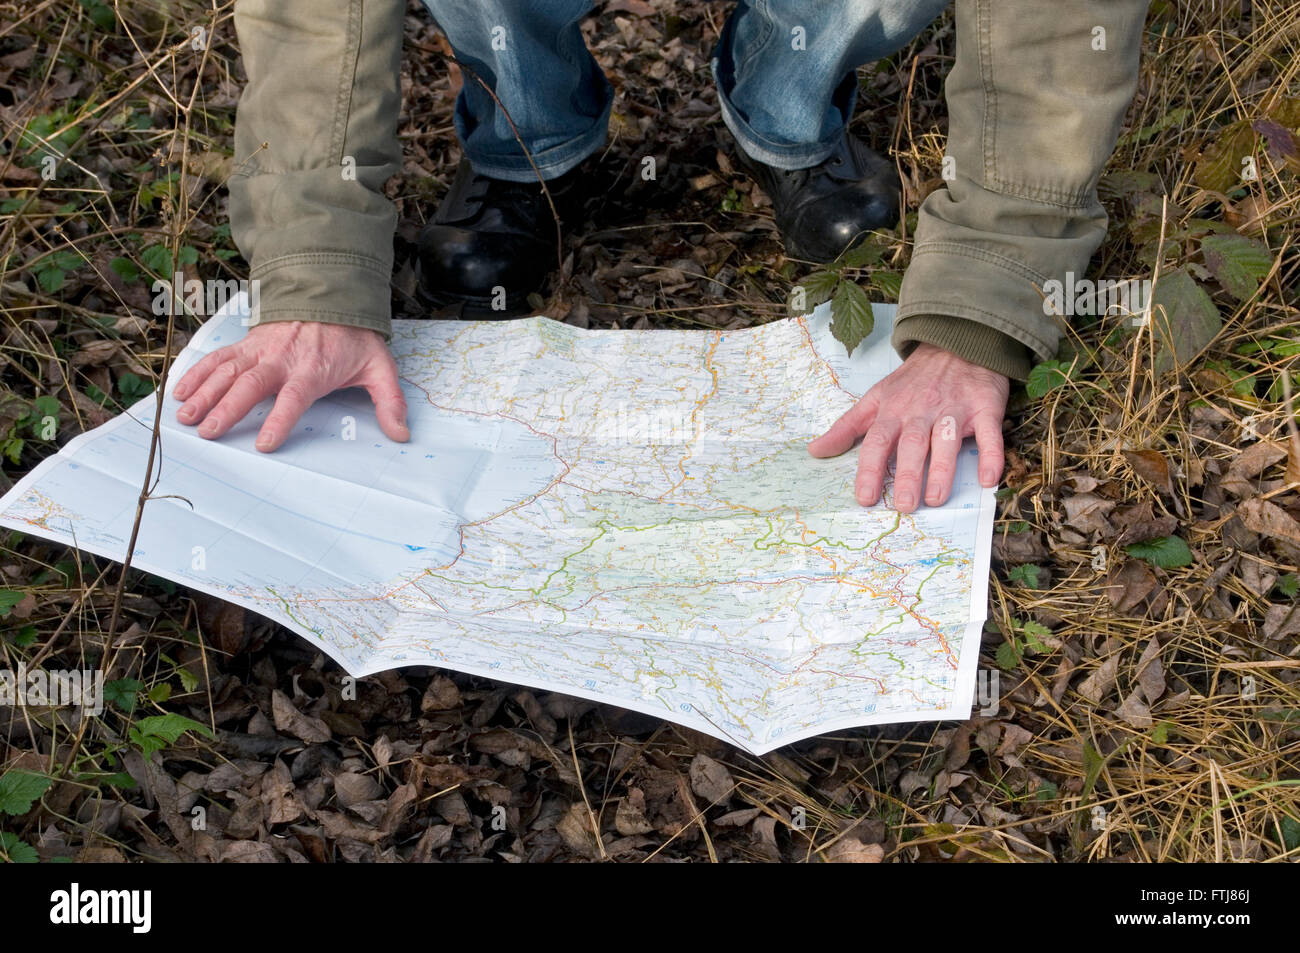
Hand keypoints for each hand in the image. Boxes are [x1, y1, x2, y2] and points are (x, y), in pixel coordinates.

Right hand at [171, 321, 409, 451]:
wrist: (333, 292)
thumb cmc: (354, 336)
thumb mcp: (380, 366)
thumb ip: (390, 401)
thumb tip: (401, 433)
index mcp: (312, 369)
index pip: (293, 398)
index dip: (279, 420)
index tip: (264, 443)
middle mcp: (282, 359)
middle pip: (250, 386)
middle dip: (227, 410)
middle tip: (208, 433)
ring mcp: (261, 350)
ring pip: (227, 372)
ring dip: (204, 394)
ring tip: (185, 417)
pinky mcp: (248, 343)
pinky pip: (218, 358)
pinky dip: (198, 373)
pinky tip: (180, 391)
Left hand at [808, 343, 1007, 511]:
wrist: (957, 344)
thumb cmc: (913, 380)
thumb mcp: (875, 398)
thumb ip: (847, 427)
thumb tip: (814, 451)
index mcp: (893, 411)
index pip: (877, 442)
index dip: (870, 470)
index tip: (866, 497)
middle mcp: (921, 411)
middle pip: (912, 445)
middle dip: (907, 475)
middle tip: (904, 506)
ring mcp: (953, 410)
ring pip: (946, 441)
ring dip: (942, 470)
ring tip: (936, 498)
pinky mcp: (984, 408)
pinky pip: (989, 433)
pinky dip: (991, 454)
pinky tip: (988, 478)